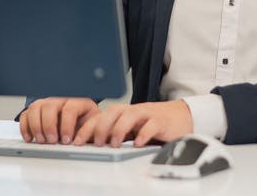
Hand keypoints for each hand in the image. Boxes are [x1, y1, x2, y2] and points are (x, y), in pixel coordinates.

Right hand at [19, 97, 99, 144]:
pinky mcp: (36, 110)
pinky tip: (30, 138)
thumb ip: (87, 131)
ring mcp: (47, 103)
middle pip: (50, 105)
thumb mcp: (92, 125)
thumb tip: (80, 142)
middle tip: (52, 141)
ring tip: (41, 140)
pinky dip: (25, 127)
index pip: (70, 109)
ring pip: (36, 107)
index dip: (67, 126)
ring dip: (36, 126)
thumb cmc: (86, 122)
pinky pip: (26, 114)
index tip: (66, 140)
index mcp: (77, 101)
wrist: (81, 118)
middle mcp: (60, 99)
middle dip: (49, 125)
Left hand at [73, 100, 191, 147]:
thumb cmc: (152, 123)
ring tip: (114, 143)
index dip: (87, 127)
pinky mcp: (161, 121)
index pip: (101, 116)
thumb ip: (115, 133)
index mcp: (122, 112)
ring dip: (119, 129)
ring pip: (130, 115)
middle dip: (101, 127)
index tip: (77, 141)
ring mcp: (147, 114)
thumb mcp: (130, 128)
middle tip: (95, 142)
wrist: (179, 116)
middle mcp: (133, 110)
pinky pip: (151, 125)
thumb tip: (92, 146)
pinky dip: (143, 133)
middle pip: (113, 112)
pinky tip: (137, 143)